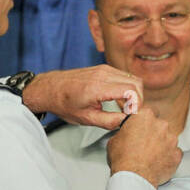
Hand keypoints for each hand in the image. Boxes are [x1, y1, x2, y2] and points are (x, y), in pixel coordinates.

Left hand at [22, 66, 144, 128]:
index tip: (133, 115)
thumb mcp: (87, 119)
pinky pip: (123, 76)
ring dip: (133, 94)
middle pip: (136, 83)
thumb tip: (128, 121)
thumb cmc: (65, 104)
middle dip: (138, 100)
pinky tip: (117, 100)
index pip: (132, 91)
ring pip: (132, 78)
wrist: (50, 89)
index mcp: (98, 87)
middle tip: (131, 113)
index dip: (138, 105)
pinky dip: (126, 88)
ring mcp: (104, 69)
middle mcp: (103, 74)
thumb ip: (110, 121)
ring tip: (123, 108)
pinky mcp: (103, 68)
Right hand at [106, 107, 181, 186]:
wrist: (134, 177)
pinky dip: (168, 157)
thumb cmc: (123, 158)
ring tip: (150, 156)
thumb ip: (125, 132)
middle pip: (160, 126)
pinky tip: (158, 163)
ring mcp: (172, 139)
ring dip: (162, 145)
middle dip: (154, 133)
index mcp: (145, 116)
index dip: (144, 121)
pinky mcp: (177, 154)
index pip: (148, 112)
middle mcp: (161, 124)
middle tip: (144, 145)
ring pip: (168, 139)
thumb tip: (126, 134)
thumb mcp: (115, 139)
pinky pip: (174, 153)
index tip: (142, 127)